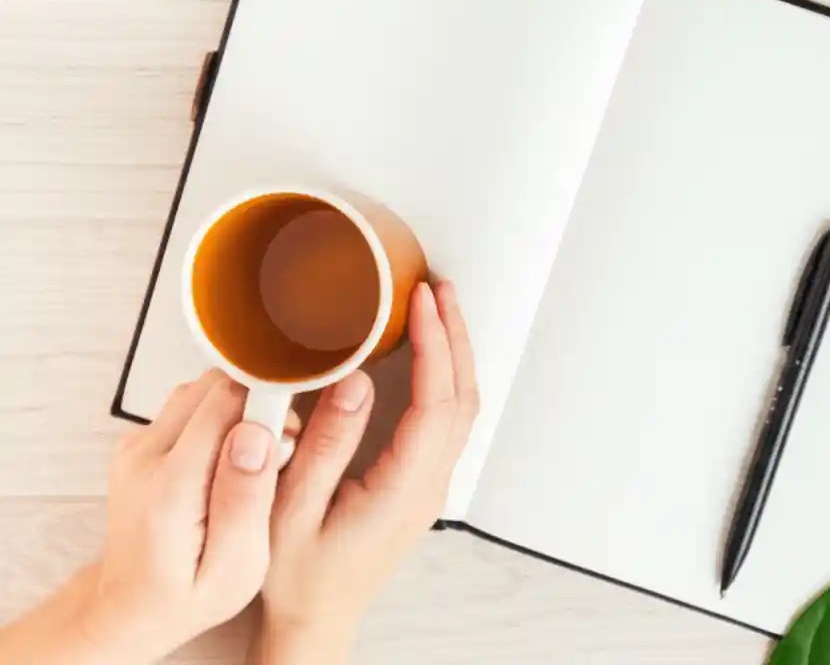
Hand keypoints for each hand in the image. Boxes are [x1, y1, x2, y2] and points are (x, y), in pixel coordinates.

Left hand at [0, 371, 281, 664]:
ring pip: (202, 389)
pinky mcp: (140, 440)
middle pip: (215, 386)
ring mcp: (136, 444)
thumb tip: (257, 433)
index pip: (225, 401)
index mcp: (170, 487)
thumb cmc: (191, 594)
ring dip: (240, 408)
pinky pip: (191, 404)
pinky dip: (221, 416)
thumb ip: (246, 498)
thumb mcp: (236, 567)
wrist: (132, 606)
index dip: (270, 404)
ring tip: (258, 456)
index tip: (292, 436)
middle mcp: (144, 455)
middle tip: (281, 451)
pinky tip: (233, 457)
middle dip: (259, 403)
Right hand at [251, 281, 477, 664]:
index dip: (435, 344)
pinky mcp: (418, 484)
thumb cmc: (297, 574)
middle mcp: (428, 485)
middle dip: (454, 336)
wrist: (315, 620)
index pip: (437, 402)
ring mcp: (428, 486)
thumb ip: (324, 445)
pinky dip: (442, 378)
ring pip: (459, 409)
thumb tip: (356, 382)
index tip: (424, 299)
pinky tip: (425, 355)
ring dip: (453, 354)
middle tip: (438, 287)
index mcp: (403, 488)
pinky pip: (445, 420)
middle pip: (461, 398)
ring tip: (437, 308)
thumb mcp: (291, 510)